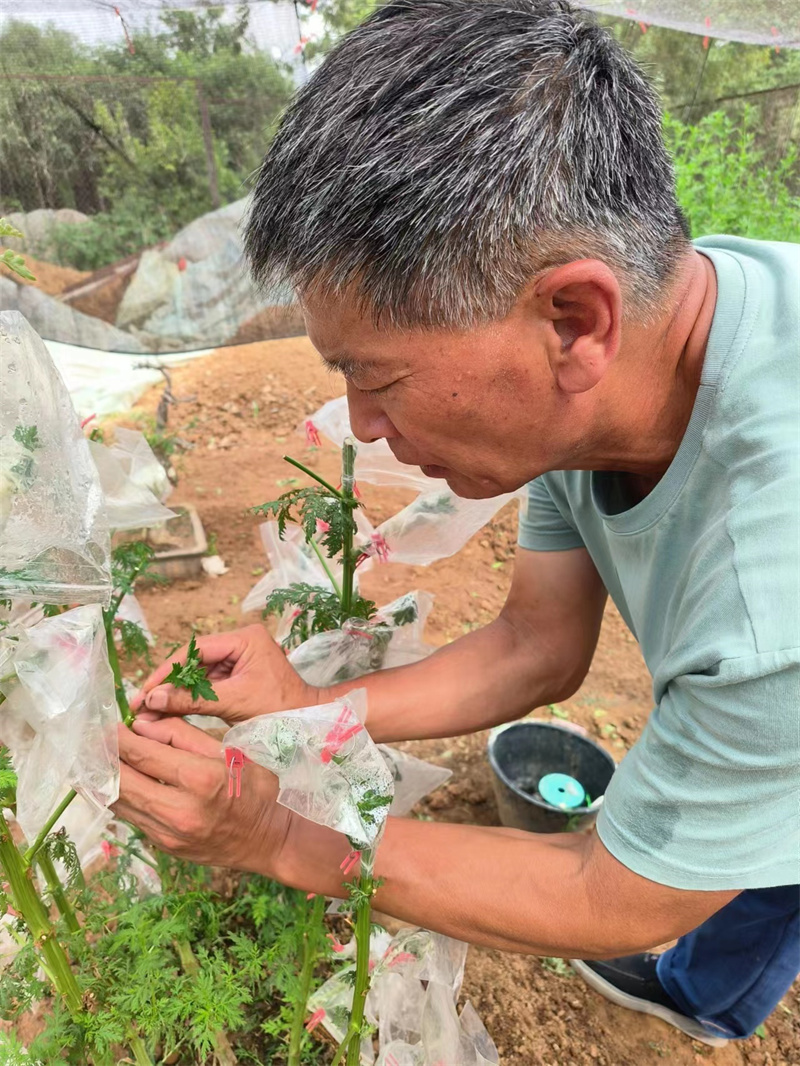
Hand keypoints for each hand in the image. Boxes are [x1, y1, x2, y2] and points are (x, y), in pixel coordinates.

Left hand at [113, 717, 291, 871]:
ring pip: (120, 803)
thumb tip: (142, 724)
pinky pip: (132, 817)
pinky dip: (121, 797)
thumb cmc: (256, 788)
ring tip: (99, 758)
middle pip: (122, 781)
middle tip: (95, 739)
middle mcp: (180, 810)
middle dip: (104, 757)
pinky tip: (118, 782)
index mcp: (200, 779)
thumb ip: (183, 735)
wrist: (270, 839)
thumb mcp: (228, 752)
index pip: (144, 754)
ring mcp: (169, 834)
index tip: (109, 723)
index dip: (120, 737)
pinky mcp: (164, 847)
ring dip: (105, 779)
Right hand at [131, 624, 316, 725]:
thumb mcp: (235, 703)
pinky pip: (204, 685)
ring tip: (146, 711)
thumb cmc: (281, 710)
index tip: (145, 691)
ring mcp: (237, 659)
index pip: (196, 649)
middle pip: (192, 660)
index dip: (167, 670)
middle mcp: (240, 643)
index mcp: (245, 638)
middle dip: (167, 682)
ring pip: (195, 673)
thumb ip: (194, 699)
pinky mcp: (235, 677)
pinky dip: (186, 699)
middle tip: (139, 704)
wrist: (308, 724)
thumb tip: (152, 700)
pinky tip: (165, 712)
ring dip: (173, 692)